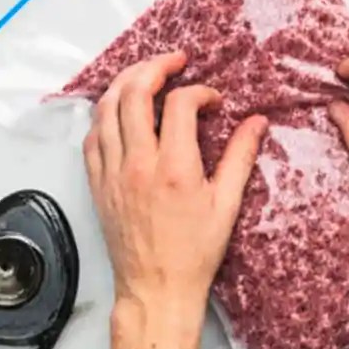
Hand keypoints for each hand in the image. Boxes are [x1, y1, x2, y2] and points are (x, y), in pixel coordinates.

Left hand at [84, 52, 268, 314]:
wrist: (156, 287)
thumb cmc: (196, 250)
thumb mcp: (228, 203)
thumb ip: (241, 156)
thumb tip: (257, 121)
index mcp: (175, 167)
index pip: (180, 104)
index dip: (200, 92)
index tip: (214, 102)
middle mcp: (138, 163)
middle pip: (134, 93)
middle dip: (155, 67)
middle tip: (175, 61)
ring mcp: (112, 172)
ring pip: (106, 109)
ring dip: (126, 82)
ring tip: (145, 73)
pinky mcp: (97, 184)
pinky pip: (91, 136)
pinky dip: (105, 115)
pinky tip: (120, 111)